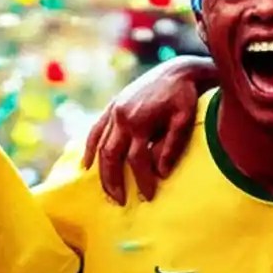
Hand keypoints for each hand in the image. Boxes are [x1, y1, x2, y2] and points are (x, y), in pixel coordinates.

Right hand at [83, 56, 214, 204]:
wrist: (178, 70)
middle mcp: (121, 116)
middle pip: (110, 156)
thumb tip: (161, 172)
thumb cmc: (185, 97)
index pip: (137, 160)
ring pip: (100, 145)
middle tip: (119, 202)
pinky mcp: (113, 106)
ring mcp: (114, 110)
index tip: (148, 197)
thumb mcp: (184, 120)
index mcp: (140, 121)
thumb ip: (172, 146)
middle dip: (113, 182)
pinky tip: (87, 164)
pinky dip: (90, 147)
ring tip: (107, 191)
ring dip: (100, 171)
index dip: (142, 180)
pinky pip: (96, 130)